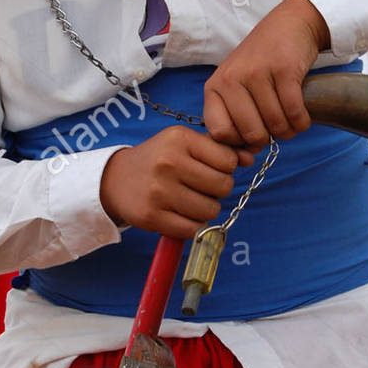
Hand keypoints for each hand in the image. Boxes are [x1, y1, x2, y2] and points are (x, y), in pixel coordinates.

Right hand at [99, 127, 254, 238]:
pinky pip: (193, 229)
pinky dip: (192, 225)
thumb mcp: (184, 144)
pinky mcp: (152, 216)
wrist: (115, 179)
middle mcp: (169, 162)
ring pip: (210, 210)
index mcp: (179, 139)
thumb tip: (251, 158)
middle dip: (218, 190)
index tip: (211, 169)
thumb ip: (219, 150)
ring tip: (190, 201)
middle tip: (201, 187)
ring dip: (206, 209)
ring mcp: (159, 191)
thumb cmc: (159, 159)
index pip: (228, 160)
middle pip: (223, 186)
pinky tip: (180, 214)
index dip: (226, 168)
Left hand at [203, 0, 330, 149]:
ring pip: (276, 125)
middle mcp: (232, 79)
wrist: (289, 24)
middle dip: (269, 139)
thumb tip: (246, 157)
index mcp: (215, 87)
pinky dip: (302, 122)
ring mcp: (257, 73)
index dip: (238, 144)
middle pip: (251, 133)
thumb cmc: (261, 63)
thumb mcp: (236, 85)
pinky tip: (302, 117)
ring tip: (290, 122)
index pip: (220, 133)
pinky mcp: (284, 70)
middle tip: (276, 129)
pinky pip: (294, 112)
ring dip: (289, 130)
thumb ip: (235, 118)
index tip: (252, 139)